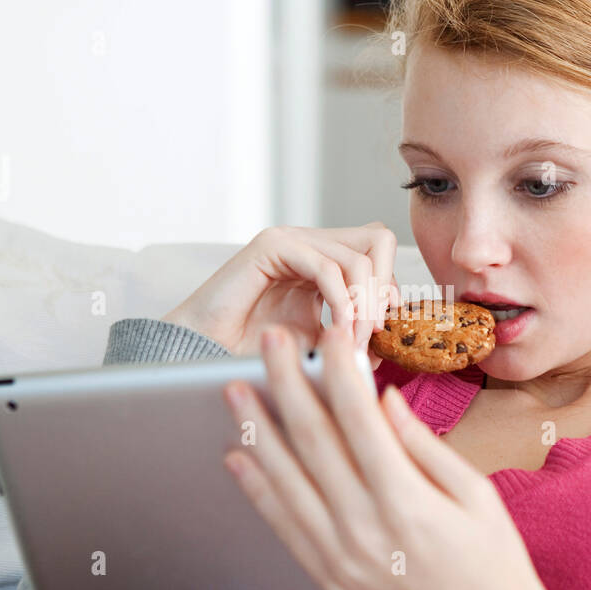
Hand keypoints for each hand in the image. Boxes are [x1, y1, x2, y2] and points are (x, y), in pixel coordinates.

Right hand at [160, 222, 400, 366]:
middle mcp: (310, 242)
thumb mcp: (316, 342)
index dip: (388, 291)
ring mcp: (291, 240)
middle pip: (378, 241)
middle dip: (383, 290)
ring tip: (352, 341)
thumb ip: (351, 334)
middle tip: (371, 335)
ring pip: (358, 256)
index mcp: (324, 259)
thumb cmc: (254, 349)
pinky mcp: (271, 245)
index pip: (379, 253)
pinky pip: (326, 266)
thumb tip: (387, 343)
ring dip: (363, 304)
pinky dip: (340, 301)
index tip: (379, 335)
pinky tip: (334, 330)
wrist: (202, 349)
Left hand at [221, 320, 567, 589]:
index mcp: (409, 504)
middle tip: (269, 342)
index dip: (340, 369)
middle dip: (287, 382)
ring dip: (257, 430)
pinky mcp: (330, 582)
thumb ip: (423, 447)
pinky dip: (257, 489)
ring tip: (236, 389)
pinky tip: (241, 457)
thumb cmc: (496, 567)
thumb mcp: (476, 496)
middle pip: (312, 441)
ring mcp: (341, 561)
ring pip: (285, 481)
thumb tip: (382, 400)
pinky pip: (283, 527)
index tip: (330, 332)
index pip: (359, 419)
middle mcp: (366, 533)